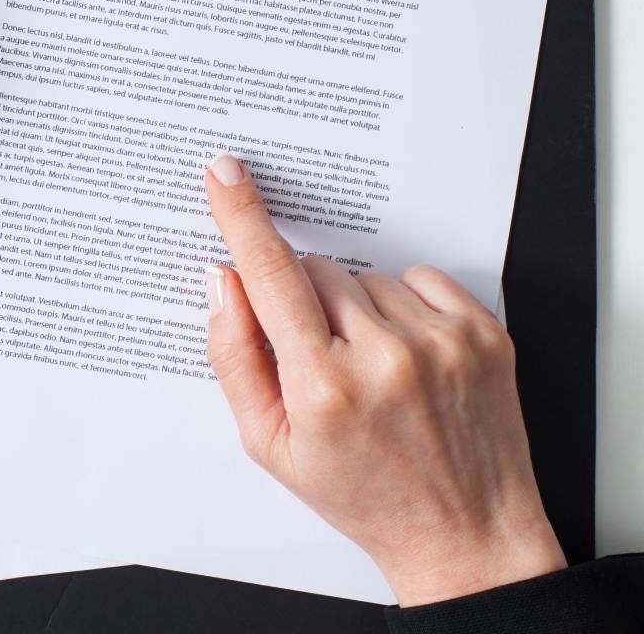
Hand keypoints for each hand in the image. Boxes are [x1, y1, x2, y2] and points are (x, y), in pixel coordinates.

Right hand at [203, 153, 564, 607]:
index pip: (270, 275)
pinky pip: (418, 276)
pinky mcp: (482, 334)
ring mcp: (440, 343)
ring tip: (375, 367)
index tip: (225, 171)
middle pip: (315, 271)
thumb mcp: (269, 443)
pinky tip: (408, 353)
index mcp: (323, 386)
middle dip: (308, 302)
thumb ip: (234, 356)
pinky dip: (405, 305)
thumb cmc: (360, 492)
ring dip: (359, 308)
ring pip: (365, 276)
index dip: (241, 216)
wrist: (465, 535)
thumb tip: (225, 279)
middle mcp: (384, 357)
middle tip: (325, 358)